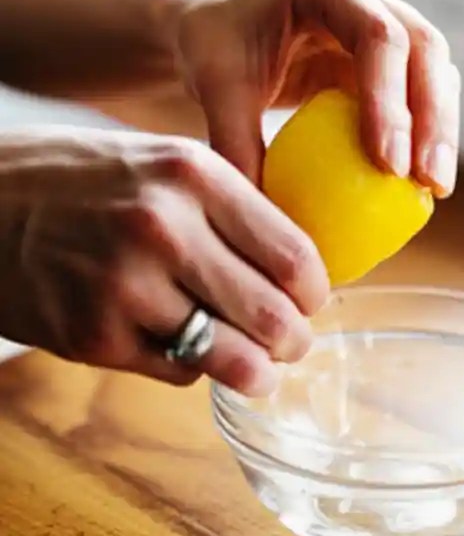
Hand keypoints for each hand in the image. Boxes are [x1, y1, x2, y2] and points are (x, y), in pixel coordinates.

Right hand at [0, 127, 328, 395]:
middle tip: (292, 343)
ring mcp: (124, 286)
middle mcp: (162, 228)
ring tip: (259, 368)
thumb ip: (230, 205)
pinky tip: (178, 345)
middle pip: (272, 315)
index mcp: (192, 175)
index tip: (310, 301)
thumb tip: (304, 263)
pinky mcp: (92, 336)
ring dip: (256, 370)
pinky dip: (191, 367)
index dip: (313, 292)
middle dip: (293, 340)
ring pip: (234, 357)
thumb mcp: (160, 162)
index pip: (294, 255)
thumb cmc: (78, 181)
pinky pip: (179, 372)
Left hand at [171, 0, 459, 194]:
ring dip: (443, 131)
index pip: (378, 36)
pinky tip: (421, 183)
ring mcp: (387, 24)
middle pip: (426, 49)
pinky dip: (428, 136)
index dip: (391, 98)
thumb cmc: (213, 48)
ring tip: (435, 188)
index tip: (388, 163)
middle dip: (435, 118)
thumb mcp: (216, 91)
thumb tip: (265, 219)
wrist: (219, 29)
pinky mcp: (393, 61)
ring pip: (438, 72)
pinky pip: (425, 95)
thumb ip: (238, 146)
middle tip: (428, 180)